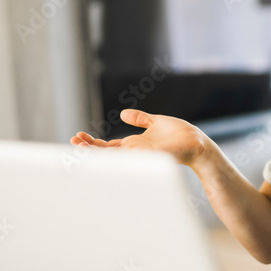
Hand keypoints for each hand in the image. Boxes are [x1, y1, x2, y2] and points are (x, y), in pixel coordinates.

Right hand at [69, 109, 207, 166]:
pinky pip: (131, 157)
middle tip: (72, 140)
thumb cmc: (179, 134)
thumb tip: (124, 113)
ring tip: (80, 147)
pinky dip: (115, 156)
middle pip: (106, 153)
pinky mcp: (150, 156)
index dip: (92, 142)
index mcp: (134, 144)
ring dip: (97, 153)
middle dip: (88, 148)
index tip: (78, 136)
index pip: (107, 146)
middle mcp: (135, 152)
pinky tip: (100, 152)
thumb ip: (140, 119)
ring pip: (114, 157)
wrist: (197, 143)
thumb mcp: (156, 122)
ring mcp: (141, 155)